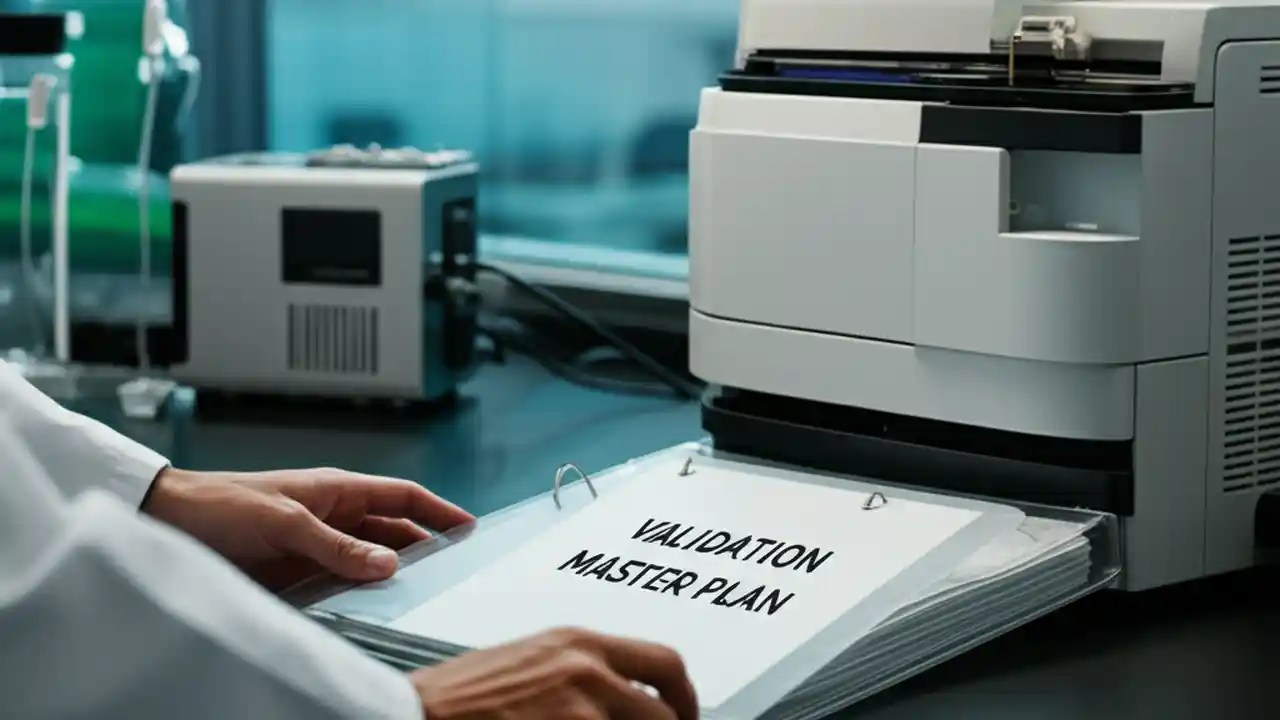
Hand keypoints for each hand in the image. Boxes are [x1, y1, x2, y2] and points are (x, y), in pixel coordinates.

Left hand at [142, 467, 473, 589]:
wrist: (169, 524)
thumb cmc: (222, 505)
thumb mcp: (284, 522)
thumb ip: (337, 545)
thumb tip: (389, 565)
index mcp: (337, 490)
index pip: (402, 497)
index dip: (438, 510)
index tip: (470, 527)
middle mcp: (333, 517)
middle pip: (393, 533)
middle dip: (424, 548)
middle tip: (454, 572)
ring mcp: (317, 548)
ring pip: (371, 562)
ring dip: (392, 576)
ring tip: (421, 596)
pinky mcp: (299, 576)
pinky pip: (342, 586)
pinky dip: (361, 597)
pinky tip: (374, 612)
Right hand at [411, 628, 698, 719]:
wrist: (412, 713)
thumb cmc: (461, 693)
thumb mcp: (533, 661)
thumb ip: (582, 672)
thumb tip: (622, 697)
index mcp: (580, 642)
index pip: (666, 663)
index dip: (685, 699)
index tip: (683, 718)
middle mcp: (587, 671)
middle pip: (663, 716)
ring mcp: (578, 713)